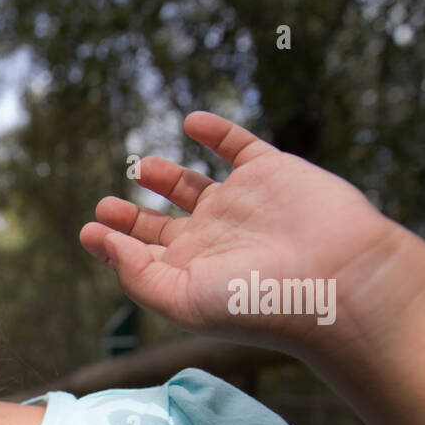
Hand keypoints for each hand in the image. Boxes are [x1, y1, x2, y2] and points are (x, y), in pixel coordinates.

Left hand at [80, 111, 410, 356]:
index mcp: (191, 274)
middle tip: (105, 205)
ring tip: (140, 168)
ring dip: (167, 176)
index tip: (90, 230)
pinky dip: (215, 131)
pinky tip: (191, 123)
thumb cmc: (256, 301)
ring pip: (196, 187)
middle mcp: (214, 242)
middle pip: (163, 227)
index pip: (143, 259)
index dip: (113, 244)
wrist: (334, 277)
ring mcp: (242, 205)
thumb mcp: (182, 299)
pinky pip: (238, 145)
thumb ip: (137, 275)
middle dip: (132, 217)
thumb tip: (105, 242)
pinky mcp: (271, 172)